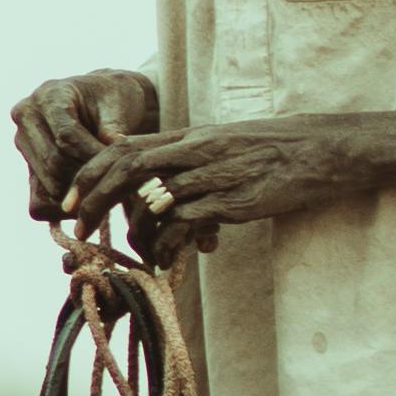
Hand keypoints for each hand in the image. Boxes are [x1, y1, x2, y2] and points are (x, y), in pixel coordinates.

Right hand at [10, 68, 159, 218]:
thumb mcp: (119, 105)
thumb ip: (114, 127)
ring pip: (48, 186)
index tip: (121, 168)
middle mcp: (26, 118)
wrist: (101, 103)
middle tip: (117, 184)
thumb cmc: (112, 99)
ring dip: (80, 194)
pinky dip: (66, 207)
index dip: (94, 156)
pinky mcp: (28, 169)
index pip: (66, 136)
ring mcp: (23, 145)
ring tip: (107, 190)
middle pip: (55, 163)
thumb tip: (114, 147)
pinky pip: (39, 203)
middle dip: (89, 177)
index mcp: (48, 95)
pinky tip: (90, 198)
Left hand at [61, 109, 392, 263]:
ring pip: (153, 202)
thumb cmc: (276, 149)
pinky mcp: (236, 201)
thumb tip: (151, 182)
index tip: (69, 200)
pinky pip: (187, 224)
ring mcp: (215, 175)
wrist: (326, 148)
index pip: (123, 147)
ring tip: (138, 253)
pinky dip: (169, 245)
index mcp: (190, 135)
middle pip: (126, 169)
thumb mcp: (224, 143)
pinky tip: (169, 259)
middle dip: (93, 200)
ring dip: (135, 232)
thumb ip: (187, 158)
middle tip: (79, 230)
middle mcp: (196, 150)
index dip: (89, 173)